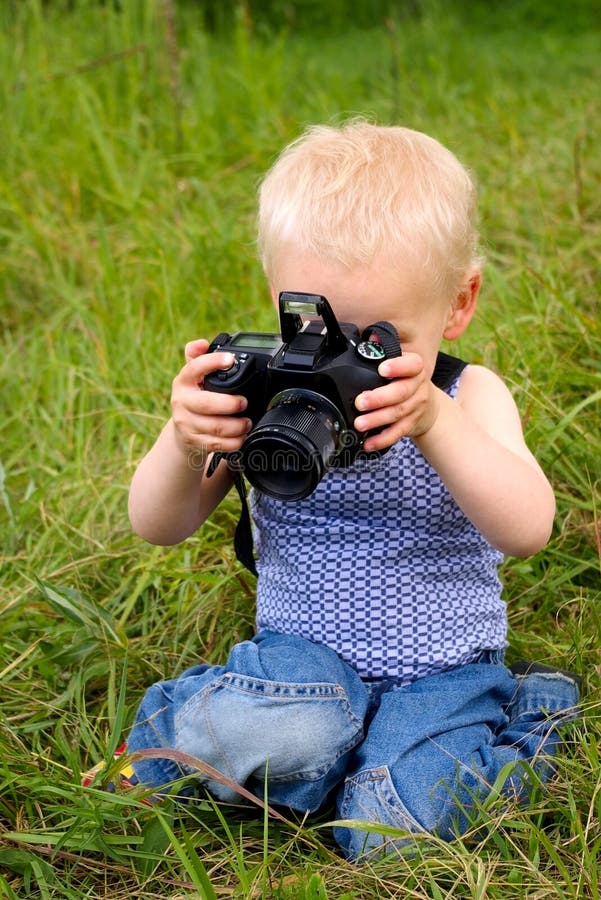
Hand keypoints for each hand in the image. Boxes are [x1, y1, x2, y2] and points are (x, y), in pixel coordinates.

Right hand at [170, 339, 251, 457]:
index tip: (230, 360)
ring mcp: (186, 423)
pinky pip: (217, 444)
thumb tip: (200, 343)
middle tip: (244, 403)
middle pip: (207, 403)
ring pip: (215, 426)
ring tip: (247, 422)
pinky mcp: (194, 441)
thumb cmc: (193, 400)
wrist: (181, 433)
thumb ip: (198, 358)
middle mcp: (182, 402)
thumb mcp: (193, 379)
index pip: (195, 368)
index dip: (212, 362)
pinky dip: (233, 442)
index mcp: (183, 381)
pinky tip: (241, 436)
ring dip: (236, 426)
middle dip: (230, 404)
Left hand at [353, 352, 439, 450]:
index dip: (398, 366)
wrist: (428, 405)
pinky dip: (383, 439)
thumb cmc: (406, 379)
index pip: (411, 365)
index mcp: (415, 368)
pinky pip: (398, 432)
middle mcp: (419, 387)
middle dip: (380, 398)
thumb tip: (371, 338)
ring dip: (377, 420)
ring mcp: (416, 407)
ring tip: (359, 424)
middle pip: (401, 392)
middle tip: (360, 402)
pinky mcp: (412, 424)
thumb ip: (384, 350)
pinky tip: (369, 442)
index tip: (382, 369)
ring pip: (398, 414)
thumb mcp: (399, 361)